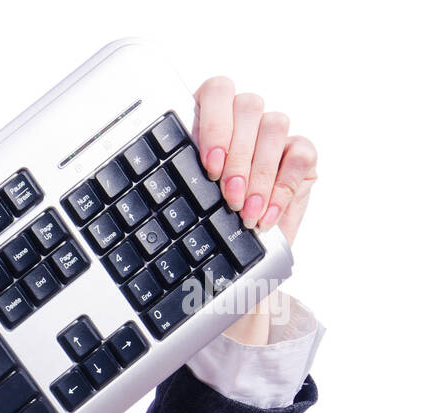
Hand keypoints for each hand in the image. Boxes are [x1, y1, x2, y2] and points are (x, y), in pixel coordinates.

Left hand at [193, 76, 317, 245]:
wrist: (239, 250)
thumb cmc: (209, 216)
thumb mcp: (191, 193)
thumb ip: (188, 171)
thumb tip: (184, 173)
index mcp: (211, 115)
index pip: (217, 91)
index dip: (215, 124)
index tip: (210, 165)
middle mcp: (244, 117)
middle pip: (248, 107)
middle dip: (237, 157)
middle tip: (229, 196)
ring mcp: (274, 131)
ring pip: (275, 125)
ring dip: (259, 174)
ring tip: (246, 211)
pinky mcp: (301, 152)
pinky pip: (300, 155)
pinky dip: (282, 188)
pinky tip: (266, 215)